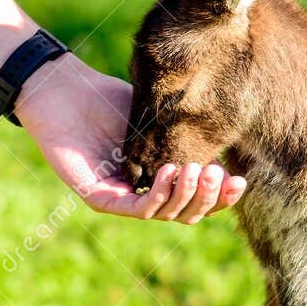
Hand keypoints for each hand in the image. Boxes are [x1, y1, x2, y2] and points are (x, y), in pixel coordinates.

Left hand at [15, 52, 245, 222]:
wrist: (66, 91)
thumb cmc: (110, 101)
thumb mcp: (162, 122)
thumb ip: (188, 143)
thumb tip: (228, 161)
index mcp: (160, 180)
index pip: (196, 200)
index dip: (220, 197)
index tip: (240, 181)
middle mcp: (142, 194)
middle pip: (184, 214)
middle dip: (206, 197)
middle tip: (216, 173)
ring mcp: (120, 199)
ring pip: (164, 214)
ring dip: (185, 195)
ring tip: (195, 171)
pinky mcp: (98, 198)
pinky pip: (136, 209)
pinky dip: (157, 196)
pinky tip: (170, 173)